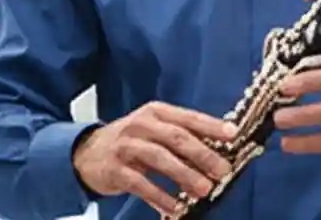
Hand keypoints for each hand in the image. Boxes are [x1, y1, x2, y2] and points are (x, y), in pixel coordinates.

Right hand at [71, 101, 237, 215]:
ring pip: (160, 158)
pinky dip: (159, 196)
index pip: (188, 118)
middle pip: (176, 137)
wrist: (86, 152)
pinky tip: (175, 208)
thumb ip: (182, 135)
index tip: (233, 135)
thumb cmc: (130, 140)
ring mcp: (127, 146)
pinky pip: (140, 184)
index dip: (212, 126)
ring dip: (185, 175)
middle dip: (203, 154)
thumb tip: (219, 149)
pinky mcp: (115, 169)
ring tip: (204, 189)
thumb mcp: (154, 129)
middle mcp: (141, 125)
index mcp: (156, 112)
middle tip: (223, 170)